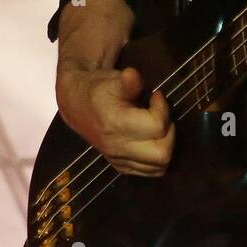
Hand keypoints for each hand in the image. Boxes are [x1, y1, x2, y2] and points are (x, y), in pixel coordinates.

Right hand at [55, 63, 174, 177]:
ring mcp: (119, 160)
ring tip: (157, 127)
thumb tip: (133, 75)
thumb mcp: (113, 80)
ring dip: (165, 146)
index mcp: (116, 124)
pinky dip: (157, 157)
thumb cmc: (99, 90)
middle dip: (169, 132)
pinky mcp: (121, 166)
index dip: (162, 108)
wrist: (77, 105)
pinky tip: (152, 139)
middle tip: (160, 115)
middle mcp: (118, 147)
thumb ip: (129, 81)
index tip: (156, 96)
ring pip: (159, 167)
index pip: (157, 126)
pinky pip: (150, 171)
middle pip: (162, 154)